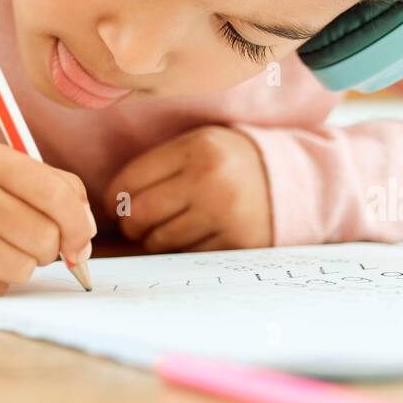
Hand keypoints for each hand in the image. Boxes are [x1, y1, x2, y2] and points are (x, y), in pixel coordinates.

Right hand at [0, 137, 96, 296]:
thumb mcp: (3, 170)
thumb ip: (55, 190)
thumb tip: (85, 238)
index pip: (56, 194)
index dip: (80, 223)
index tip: (82, 239)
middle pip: (44, 238)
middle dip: (49, 246)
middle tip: (28, 238)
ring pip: (22, 268)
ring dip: (21, 264)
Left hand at [102, 125, 271, 252]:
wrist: (291, 179)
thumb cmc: (228, 163)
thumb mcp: (197, 146)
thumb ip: (158, 167)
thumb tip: (111, 205)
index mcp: (196, 148)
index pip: (130, 180)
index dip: (113, 198)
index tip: (116, 205)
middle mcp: (210, 179)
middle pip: (139, 214)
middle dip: (129, 224)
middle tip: (135, 223)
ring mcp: (225, 214)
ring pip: (159, 241)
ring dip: (154, 239)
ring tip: (166, 227)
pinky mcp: (236, 243)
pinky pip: (186, 256)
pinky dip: (181, 250)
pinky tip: (193, 234)